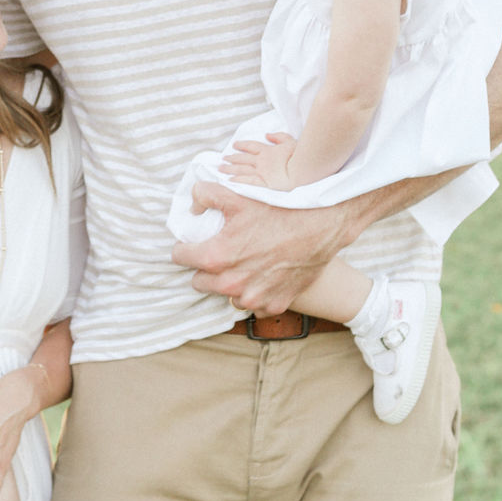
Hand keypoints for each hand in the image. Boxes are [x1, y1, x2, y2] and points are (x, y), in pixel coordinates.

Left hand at [172, 182, 352, 315]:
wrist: (321, 225)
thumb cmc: (279, 210)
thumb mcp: (237, 195)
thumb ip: (205, 195)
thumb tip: (193, 204)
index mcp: (217, 257)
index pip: (181, 257)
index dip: (185, 246)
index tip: (193, 242)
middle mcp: (232, 284)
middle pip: (200, 281)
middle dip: (205, 267)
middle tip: (220, 251)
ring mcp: (254, 298)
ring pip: (226, 295)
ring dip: (230, 283)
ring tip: (243, 263)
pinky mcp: (274, 305)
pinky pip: (253, 305)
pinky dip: (255, 293)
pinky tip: (262, 276)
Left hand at [220, 133, 295, 190]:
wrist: (303, 169)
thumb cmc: (300, 155)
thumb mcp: (290, 141)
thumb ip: (279, 137)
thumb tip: (268, 135)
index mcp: (268, 150)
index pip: (251, 146)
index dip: (242, 145)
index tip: (234, 145)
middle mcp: (261, 161)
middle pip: (243, 158)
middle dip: (232, 158)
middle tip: (223, 158)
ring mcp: (261, 172)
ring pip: (242, 169)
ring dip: (230, 168)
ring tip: (221, 168)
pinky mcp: (264, 183)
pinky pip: (247, 181)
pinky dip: (238, 180)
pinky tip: (229, 180)